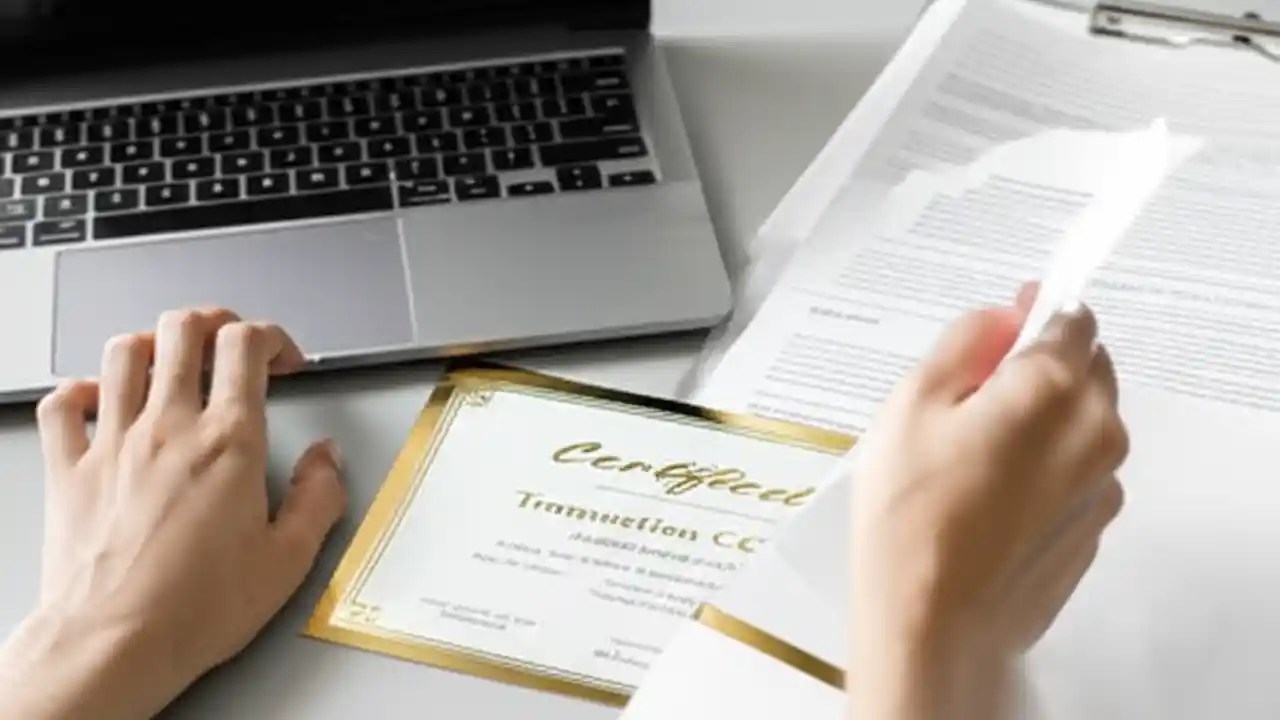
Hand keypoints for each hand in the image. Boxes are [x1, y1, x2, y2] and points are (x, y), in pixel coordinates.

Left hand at [0, 309, 346, 719]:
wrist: (114, 644)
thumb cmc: (195, 609)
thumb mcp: (288, 560)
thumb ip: (319, 499)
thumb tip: (327, 461)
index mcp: (229, 444)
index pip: (247, 346)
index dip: (271, 337)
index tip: (282, 360)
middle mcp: (169, 429)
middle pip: (183, 330)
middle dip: (214, 321)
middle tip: (229, 342)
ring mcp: (113, 444)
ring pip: (124, 352)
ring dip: (152, 343)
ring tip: (170, 360)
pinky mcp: (70, 470)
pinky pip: (63, 403)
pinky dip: (81, 389)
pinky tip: (99, 398)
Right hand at [848, 288, 1127, 719]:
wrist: (932, 622)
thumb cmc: (911, 512)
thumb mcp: (911, 402)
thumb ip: (964, 342)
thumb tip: (1002, 317)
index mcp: (1053, 387)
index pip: (1072, 316)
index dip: (1036, 307)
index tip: (1006, 318)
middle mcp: (1096, 430)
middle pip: (1087, 367)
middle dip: (1041, 364)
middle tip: (971, 394)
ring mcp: (1102, 484)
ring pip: (1084, 422)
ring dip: (1045, 417)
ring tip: (973, 452)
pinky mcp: (1093, 528)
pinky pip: (1078, 472)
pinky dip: (1047, 466)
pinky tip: (991, 495)